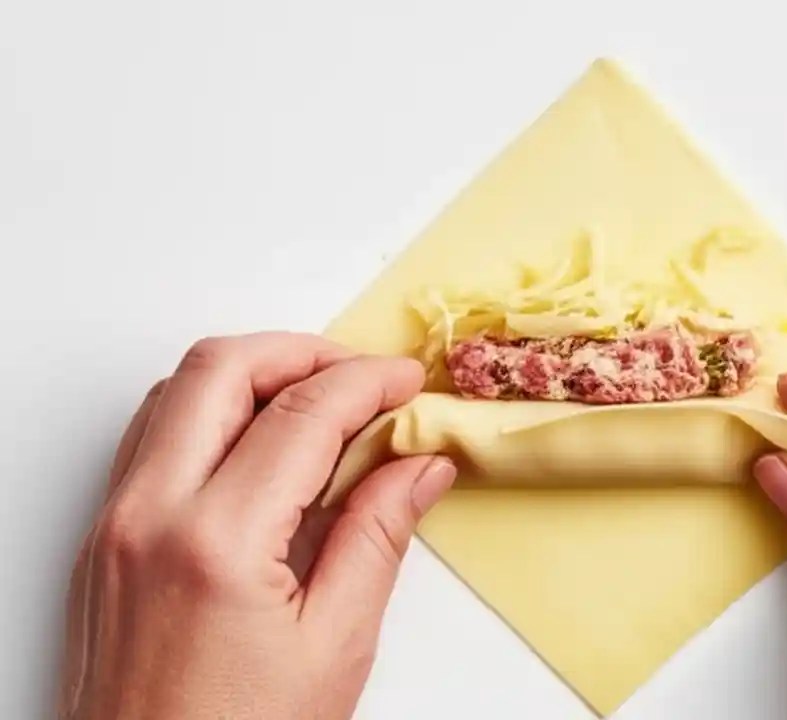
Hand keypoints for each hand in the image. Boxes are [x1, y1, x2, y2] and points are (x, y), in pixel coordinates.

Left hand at [57, 333, 454, 719]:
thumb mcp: (334, 645)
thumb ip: (378, 538)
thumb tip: (418, 467)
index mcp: (215, 543)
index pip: (301, 415)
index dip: (366, 383)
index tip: (407, 382)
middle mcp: (148, 517)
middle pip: (219, 370)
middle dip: (301, 351)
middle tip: (362, 375)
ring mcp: (114, 526)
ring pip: (175, 393)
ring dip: (251, 376)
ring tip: (318, 404)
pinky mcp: (102, 542)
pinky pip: (151, 438)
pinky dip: (210, 414)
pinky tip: (260, 447)